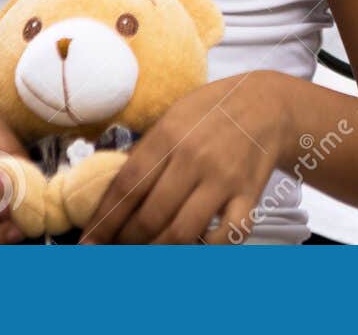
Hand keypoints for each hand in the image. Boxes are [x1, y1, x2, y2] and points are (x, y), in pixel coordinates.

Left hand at [80, 72, 291, 244]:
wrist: (269, 105)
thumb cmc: (213, 111)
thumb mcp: (174, 116)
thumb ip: (146, 153)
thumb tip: (112, 195)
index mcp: (169, 135)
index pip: (127, 187)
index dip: (104, 221)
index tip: (88, 243)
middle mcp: (195, 159)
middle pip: (150, 217)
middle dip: (126, 242)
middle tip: (117, 249)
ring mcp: (224, 180)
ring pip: (182, 234)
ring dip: (157, 251)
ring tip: (146, 251)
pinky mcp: (249, 196)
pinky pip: (226, 237)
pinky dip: (206, 250)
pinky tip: (192, 246)